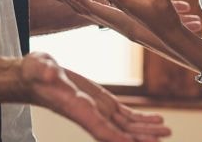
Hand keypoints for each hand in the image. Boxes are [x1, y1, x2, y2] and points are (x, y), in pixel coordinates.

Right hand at [22, 53, 169, 140]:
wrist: (34, 77)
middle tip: (163, 136)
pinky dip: (140, 119)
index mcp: (77, 109)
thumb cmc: (35, 73)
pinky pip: (125, 116)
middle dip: (140, 137)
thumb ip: (44, 71)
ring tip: (167, 130)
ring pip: (125, 126)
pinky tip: (156, 119)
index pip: (99, 129)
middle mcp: (90, 114)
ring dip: (146, 130)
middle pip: (119, 133)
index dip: (117, 138)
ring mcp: (98, 110)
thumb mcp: (39, 67)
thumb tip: (49, 73)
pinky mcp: (102, 102)